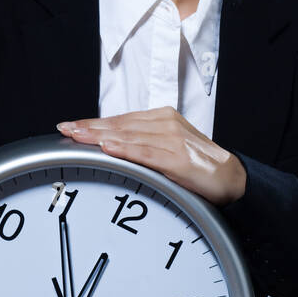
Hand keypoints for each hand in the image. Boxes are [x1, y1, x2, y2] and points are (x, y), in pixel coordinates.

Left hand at [57, 108, 246, 205]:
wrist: (231, 177)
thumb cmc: (198, 165)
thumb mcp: (167, 148)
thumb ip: (142, 144)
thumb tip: (111, 146)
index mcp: (162, 119)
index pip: (120, 119)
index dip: (93, 122)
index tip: (71, 125)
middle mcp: (165, 124)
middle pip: (119, 125)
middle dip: (89, 127)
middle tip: (66, 129)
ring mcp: (172, 139)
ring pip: (128, 135)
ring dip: (100, 135)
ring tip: (78, 136)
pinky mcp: (178, 157)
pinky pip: (146, 152)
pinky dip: (125, 149)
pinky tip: (108, 147)